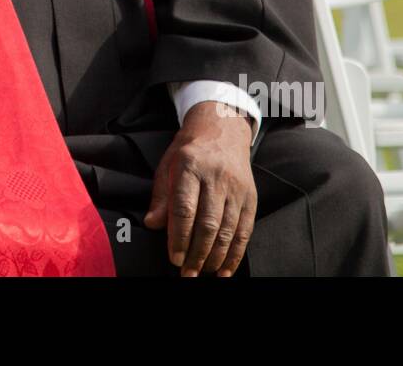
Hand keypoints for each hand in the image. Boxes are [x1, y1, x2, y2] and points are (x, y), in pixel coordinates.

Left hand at [143, 101, 255, 276]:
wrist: (222, 130)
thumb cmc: (189, 151)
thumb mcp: (168, 165)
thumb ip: (161, 196)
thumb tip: (152, 224)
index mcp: (191, 167)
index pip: (185, 208)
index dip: (178, 237)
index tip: (173, 257)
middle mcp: (216, 177)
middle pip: (208, 223)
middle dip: (197, 253)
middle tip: (186, 273)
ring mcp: (236, 188)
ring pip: (228, 229)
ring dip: (215, 257)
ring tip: (202, 272)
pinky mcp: (251, 197)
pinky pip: (244, 230)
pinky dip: (235, 253)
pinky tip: (225, 270)